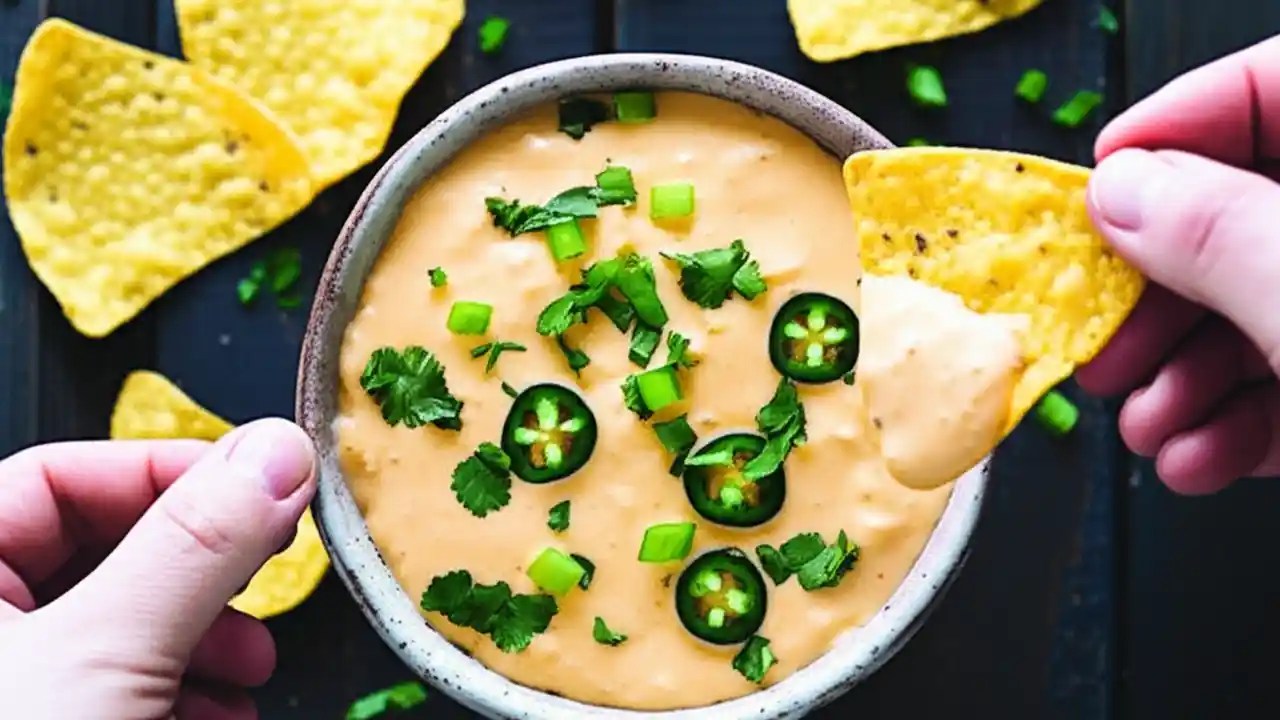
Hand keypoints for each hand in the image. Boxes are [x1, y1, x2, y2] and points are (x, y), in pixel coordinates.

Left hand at [0, 418, 315, 719]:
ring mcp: (23, 688)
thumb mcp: (105, 654)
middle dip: (203, 575)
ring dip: (212, 642)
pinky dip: (194, 694)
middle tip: (258, 577)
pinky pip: (132, 688)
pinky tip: (221, 713)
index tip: (256, 488)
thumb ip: (195, 547)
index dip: (165, 474)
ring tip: (247, 668)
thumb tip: (275, 454)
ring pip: (134, 626)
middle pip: (111, 553)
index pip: (59, 476)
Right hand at [1078, 35, 1279, 494]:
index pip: (1274, 86)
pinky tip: (1199, 461)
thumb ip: (1216, 231)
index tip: (1094, 185)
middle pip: (1246, 214)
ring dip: (1184, 380)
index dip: (1175, 125)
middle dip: (1159, 296)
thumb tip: (1118, 190)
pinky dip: (1241, 426)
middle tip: (1097, 342)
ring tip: (1148, 429)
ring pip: (1262, 309)